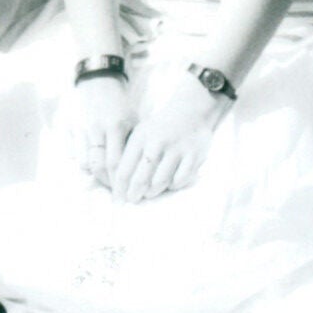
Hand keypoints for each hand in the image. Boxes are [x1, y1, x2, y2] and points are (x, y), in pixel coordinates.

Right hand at [72, 76, 132, 187]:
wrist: (97, 81)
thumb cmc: (119, 104)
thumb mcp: (133, 120)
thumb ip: (132, 145)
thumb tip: (137, 173)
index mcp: (115, 126)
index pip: (115, 163)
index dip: (119, 181)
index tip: (124, 192)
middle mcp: (95, 128)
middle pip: (96, 165)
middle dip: (105, 182)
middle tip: (113, 189)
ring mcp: (78, 126)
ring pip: (81, 161)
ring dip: (92, 173)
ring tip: (101, 177)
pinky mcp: (65, 125)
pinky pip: (69, 152)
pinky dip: (79, 160)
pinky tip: (88, 161)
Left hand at [109, 69, 223, 201]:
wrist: (191, 111)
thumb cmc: (160, 127)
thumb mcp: (141, 133)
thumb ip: (130, 154)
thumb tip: (118, 182)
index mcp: (140, 137)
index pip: (124, 168)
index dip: (119, 187)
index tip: (117, 199)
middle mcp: (157, 143)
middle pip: (141, 177)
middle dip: (134, 193)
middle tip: (132, 201)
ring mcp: (177, 150)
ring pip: (160, 180)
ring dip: (153, 191)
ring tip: (148, 194)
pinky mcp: (194, 155)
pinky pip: (181, 179)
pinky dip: (174, 185)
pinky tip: (169, 185)